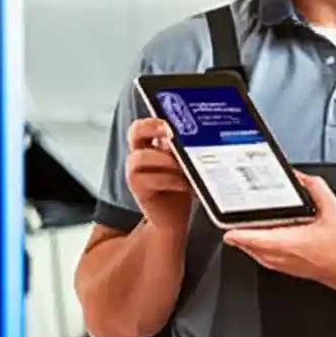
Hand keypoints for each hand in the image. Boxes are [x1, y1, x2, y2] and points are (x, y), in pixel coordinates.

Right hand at [125, 118, 193, 233]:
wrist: (174, 218)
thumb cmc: (182, 185)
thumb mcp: (187, 163)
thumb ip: (187, 148)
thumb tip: (200, 134)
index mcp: (153, 143)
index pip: (148, 122)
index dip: (156, 118)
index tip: (173, 120)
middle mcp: (141, 153)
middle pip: (135, 131)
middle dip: (153, 127)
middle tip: (171, 132)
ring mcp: (136, 171)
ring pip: (140, 157)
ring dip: (164, 160)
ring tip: (184, 167)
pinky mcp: (138, 190)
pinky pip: (147, 180)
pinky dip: (169, 180)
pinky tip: (185, 184)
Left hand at [222, 172, 335, 284]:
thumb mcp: (330, 207)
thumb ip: (314, 187)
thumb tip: (298, 176)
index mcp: (282, 241)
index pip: (244, 237)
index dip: (231, 225)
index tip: (223, 215)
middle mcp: (275, 255)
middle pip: (241, 242)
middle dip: (238, 226)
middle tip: (237, 210)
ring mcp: (276, 264)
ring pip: (249, 249)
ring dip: (247, 235)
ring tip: (251, 219)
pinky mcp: (280, 267)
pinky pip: (259, 254)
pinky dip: (257, 243)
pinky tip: (268, 232)